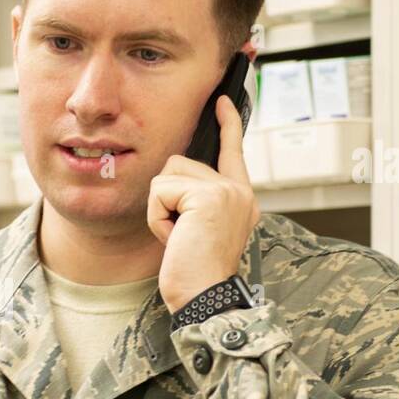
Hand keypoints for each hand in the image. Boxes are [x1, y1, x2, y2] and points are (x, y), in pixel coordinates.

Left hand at [146, 94, 260, 313]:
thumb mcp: (199, 231)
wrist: (206, 298)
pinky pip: (160, 191)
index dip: (228, 124)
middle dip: (167, 198)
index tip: (222, 100)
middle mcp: (239, 190)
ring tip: (180, 237)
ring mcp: (227, 191)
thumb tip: (175, 180)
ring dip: (161, 209)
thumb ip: (197, 202)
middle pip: (180, 163)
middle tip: (181, 235)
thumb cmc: (196, 274)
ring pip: (167, 175)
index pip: (233, 151)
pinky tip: (175, 238)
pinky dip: (157, 217)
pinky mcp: (208, 196)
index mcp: (240, 198)